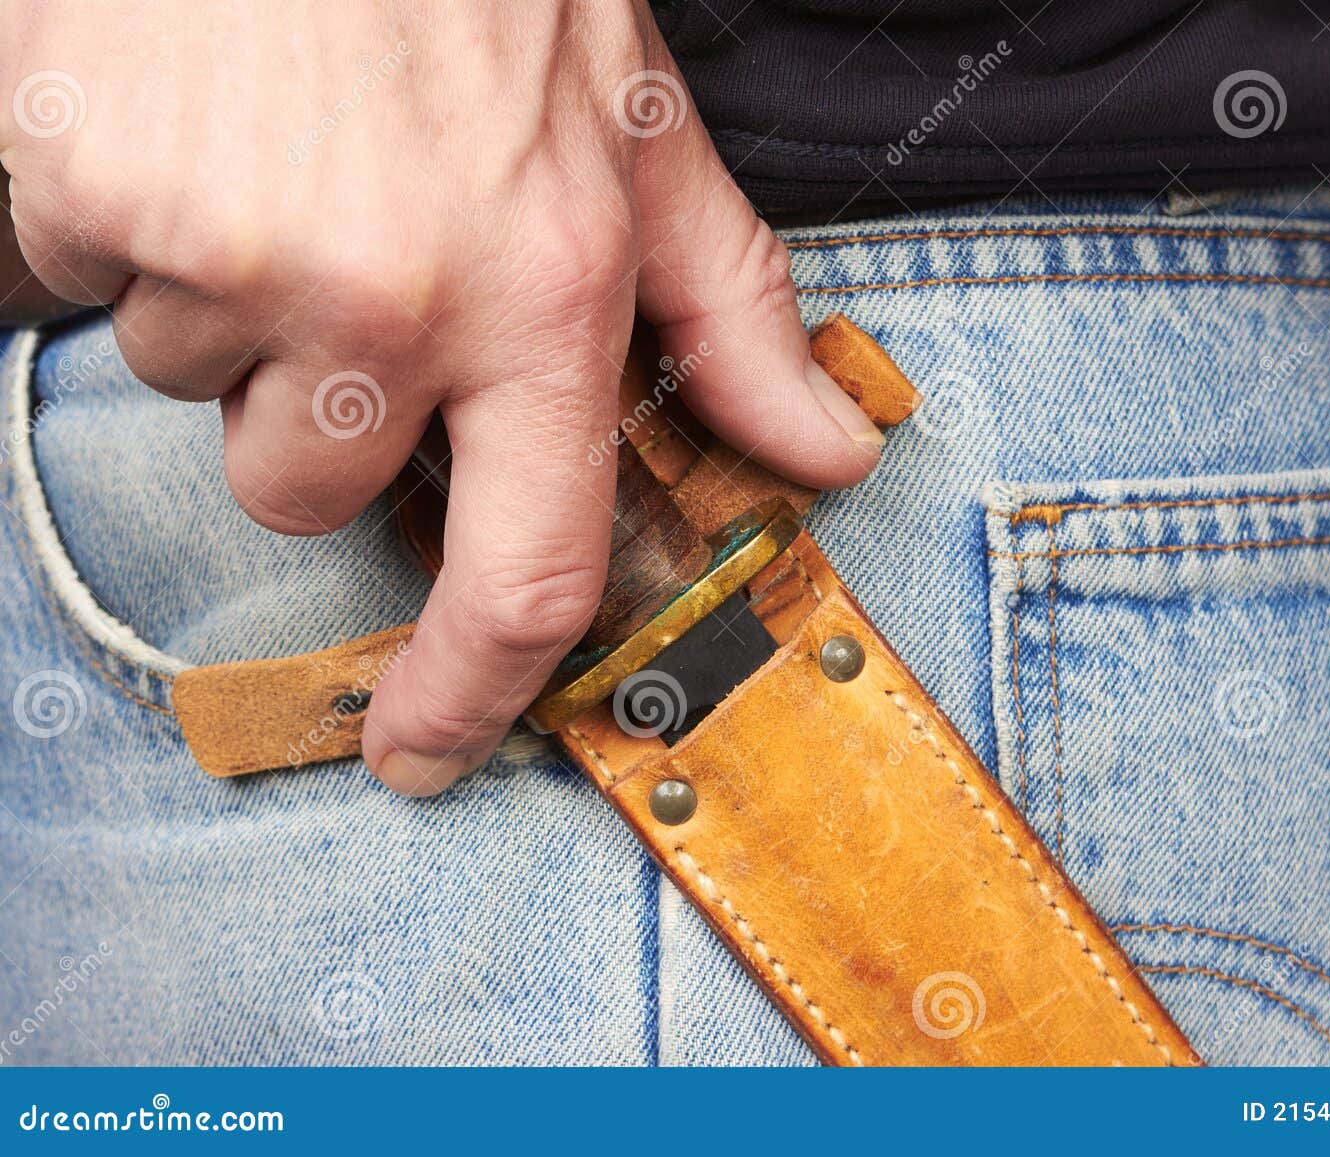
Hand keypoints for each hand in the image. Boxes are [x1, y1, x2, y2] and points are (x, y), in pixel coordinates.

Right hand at [0, 0, 882, 793]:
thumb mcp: (645, 137)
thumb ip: (736, 314)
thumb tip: (825, 454)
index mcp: (543, 298)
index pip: (523, 570)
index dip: (471, 694)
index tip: (424, 750)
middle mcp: (393, 300)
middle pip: (309, 492)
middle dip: (318, 412)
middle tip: (346, 256)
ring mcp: (233, 254)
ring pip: (199, 391)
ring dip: (230, 309)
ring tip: (280, 165)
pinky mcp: (97, 194)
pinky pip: (88, 284)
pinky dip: (127, 227)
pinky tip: (197, 128)